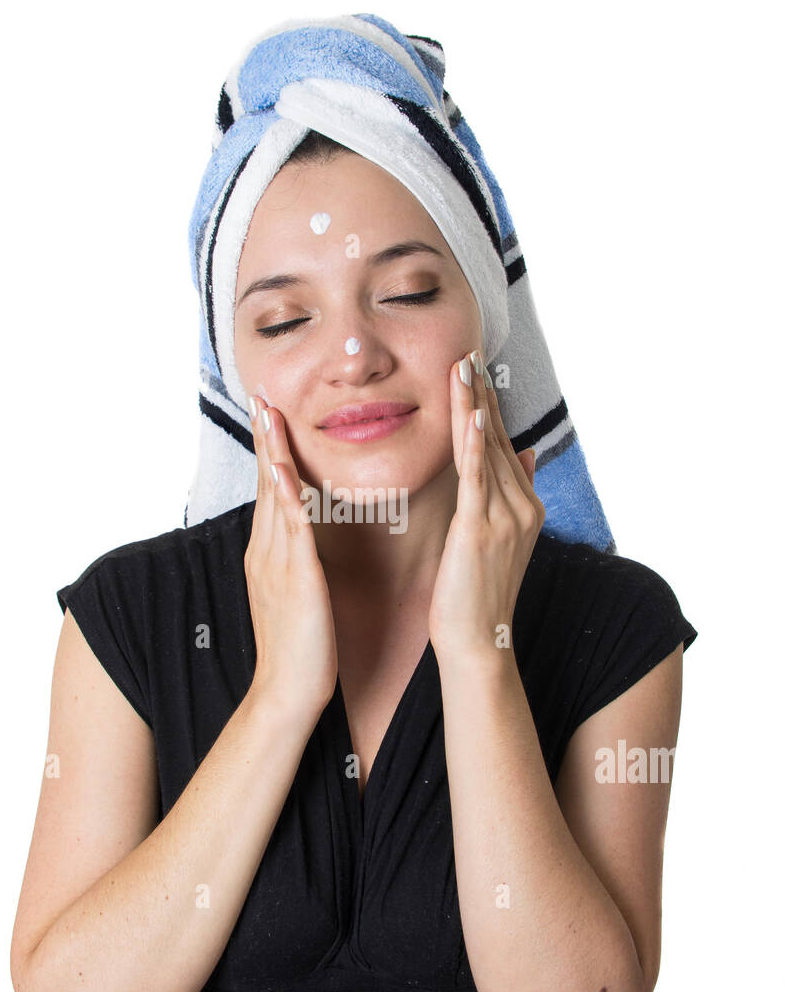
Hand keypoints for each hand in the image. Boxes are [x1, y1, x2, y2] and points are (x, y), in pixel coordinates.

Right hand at [244, 395, 338, 716]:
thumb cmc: (301, 650)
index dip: (268, 451)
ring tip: (267, 411)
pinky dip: (283, 493)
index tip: (269, 415)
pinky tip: (281, 466)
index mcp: (269, 555)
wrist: (287, 693)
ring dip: (270, 451)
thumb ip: (299, 564)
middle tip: (261, 394)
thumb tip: (306, 542)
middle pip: (264, 483)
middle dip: (263, 437)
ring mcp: (275, 562)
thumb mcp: (299, 596)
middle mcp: (266, 551)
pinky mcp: (292, 578)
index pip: (269, 492)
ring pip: (272, 495)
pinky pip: (288, 527)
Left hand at [427, 350, 545, 663]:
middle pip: (498, 438)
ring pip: (488, 449)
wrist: (476, 641)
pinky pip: (478, 477)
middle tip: (468, 350)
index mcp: (525, 506)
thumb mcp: (499, 538)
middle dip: (482, 394)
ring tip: (465, 366)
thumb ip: (512, 493)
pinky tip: (472, 414)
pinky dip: (476, 444)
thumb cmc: (475, 594)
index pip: (503, 444)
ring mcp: (505, 517)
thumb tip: (527, 453)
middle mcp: (522, 506)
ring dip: (475, 405)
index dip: (489, 406)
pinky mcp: (481, 529)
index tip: (476, 369)